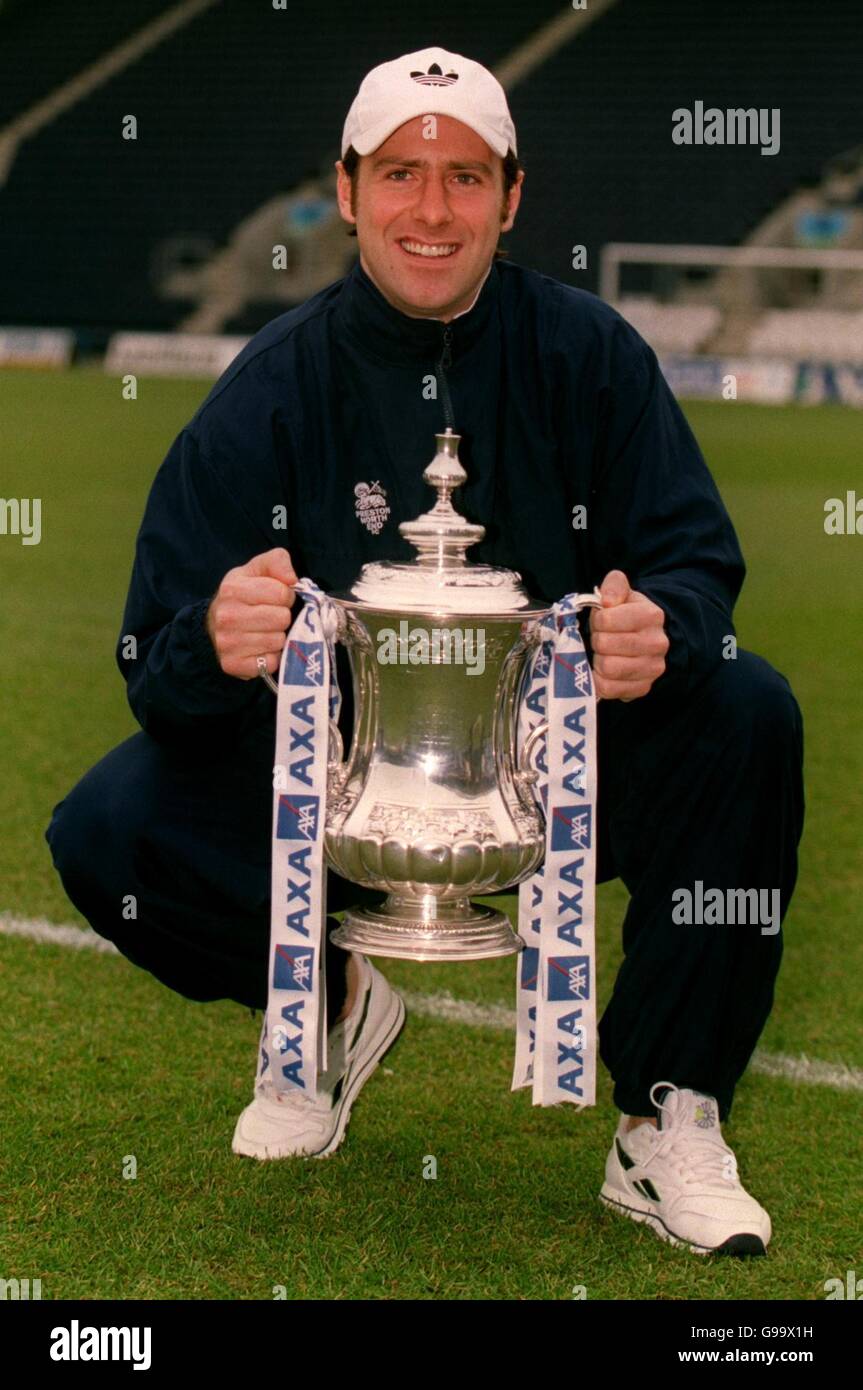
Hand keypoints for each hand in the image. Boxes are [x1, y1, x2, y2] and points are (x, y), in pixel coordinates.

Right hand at [206, 547, 297, 679]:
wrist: (213, 625)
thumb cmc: (242, 594)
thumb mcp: (256, 569)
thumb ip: (277, 561)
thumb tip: (292, 579)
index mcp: (232, 589)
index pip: (282, 593)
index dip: (285, 595)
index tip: (276, 598)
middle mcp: (227, 616)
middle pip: (282, 618)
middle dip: (282, 616)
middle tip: (270, 615)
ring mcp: (228, 643)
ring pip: (278, 641)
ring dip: (277, 637)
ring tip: (264, 630)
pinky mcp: (233, 664)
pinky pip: (271, 662)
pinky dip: (270, 656)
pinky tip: (260, 648)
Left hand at [589, 570, 668, 701]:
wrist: (646, 640)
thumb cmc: (626, 616)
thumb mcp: (622, 593)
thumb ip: (614, 585)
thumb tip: (607, 601)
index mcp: (651, 615)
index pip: (605, 620)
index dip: (597, 620)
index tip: (602, 621)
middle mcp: (657, 643)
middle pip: (604, 645)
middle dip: (597, 640)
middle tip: (602, 639)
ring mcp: (652, 668)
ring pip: (607, 668)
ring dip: (598, 661)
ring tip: (605, 654)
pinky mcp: (643, 688)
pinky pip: (609, 689)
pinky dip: (600, 681)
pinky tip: (604, 672)